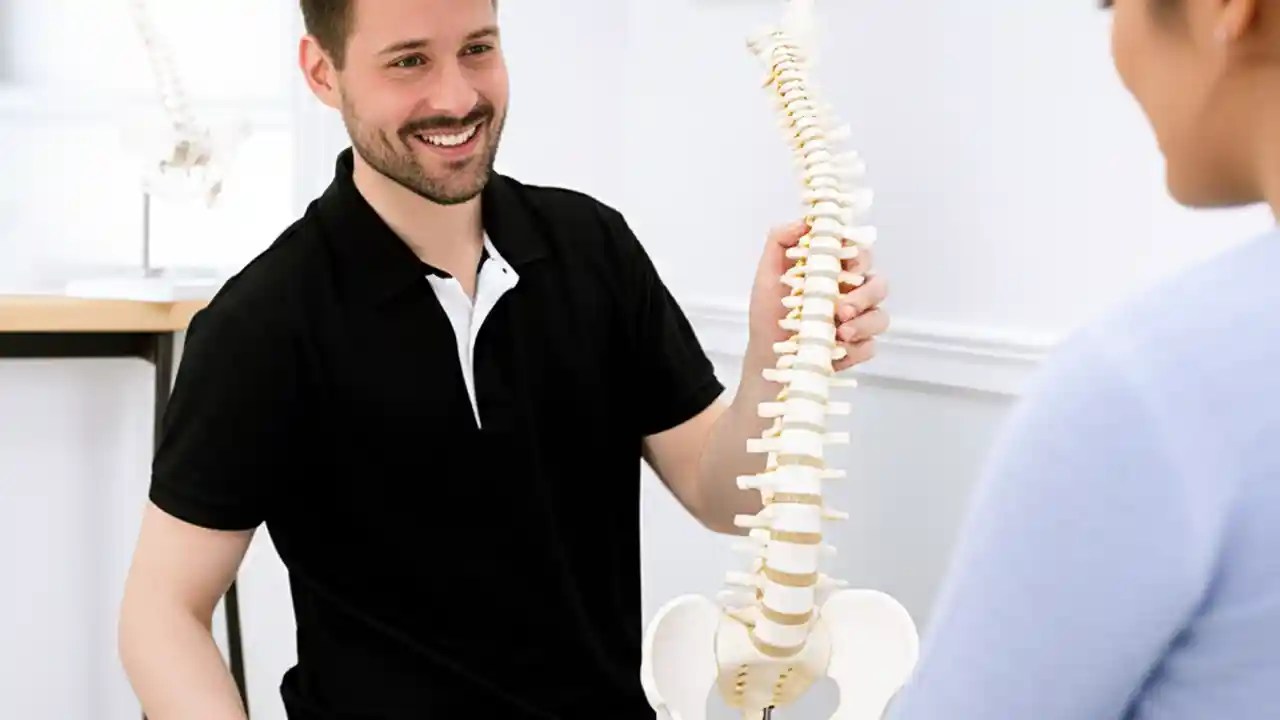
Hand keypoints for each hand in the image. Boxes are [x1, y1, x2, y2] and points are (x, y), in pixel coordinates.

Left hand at [748, 220, 889, 371]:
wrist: (765, 356)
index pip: (860, 254)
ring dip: (864, 324)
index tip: (844, 266)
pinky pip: (870, 346)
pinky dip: (855, 350)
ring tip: (840, 333)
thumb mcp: (767, 274)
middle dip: (865, 295)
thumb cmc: (768, 312)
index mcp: (835, 271)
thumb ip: (780, 242)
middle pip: (879, 284)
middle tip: (842, 309)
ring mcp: (859, 321)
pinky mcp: (858, 348)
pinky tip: (836, 353)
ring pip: (881, 316)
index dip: (858, 258)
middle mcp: (853, 293)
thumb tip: (805, 222)